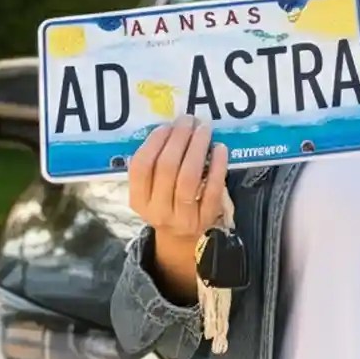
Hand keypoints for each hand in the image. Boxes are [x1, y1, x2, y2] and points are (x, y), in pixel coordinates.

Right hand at [128, 114, 229, 240]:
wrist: (181, 238)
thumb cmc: (166, 203)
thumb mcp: (151, 191)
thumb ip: (155, 165)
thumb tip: (171, 128)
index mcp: (139, 200)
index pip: (141, 167)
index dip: (154, 142)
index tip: (167, 125)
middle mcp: (158, 210)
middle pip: (167, 168)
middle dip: (179, 138)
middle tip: (189, 120)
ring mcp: (183, 217)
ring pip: (189, 177)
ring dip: (197, 148)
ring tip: (204, 129)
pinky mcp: (206, 218)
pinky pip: (213, 189)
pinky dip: (218, 166)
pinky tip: (220, 148)